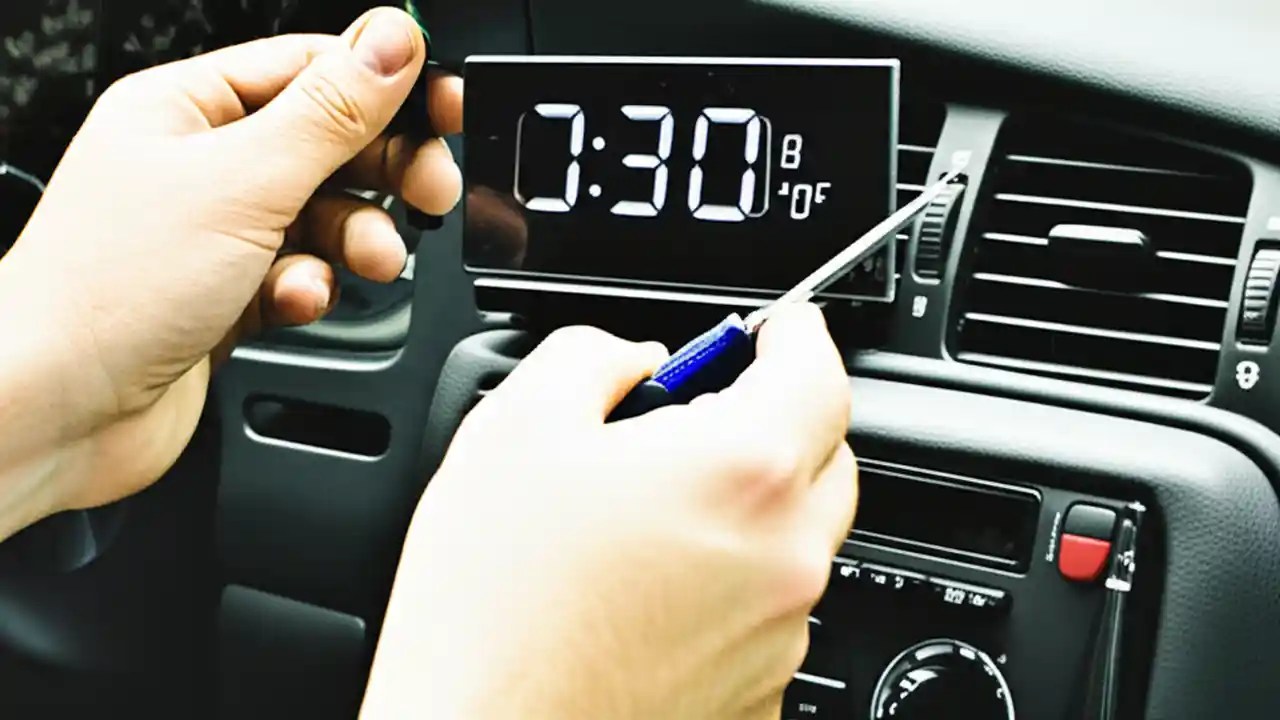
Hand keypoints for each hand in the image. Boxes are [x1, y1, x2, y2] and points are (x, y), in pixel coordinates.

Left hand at [0, 8, 460, 536]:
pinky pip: (301, 275)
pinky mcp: (229, 296)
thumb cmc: (109, 290)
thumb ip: (331, 113)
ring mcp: (214, 234)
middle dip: (384, 173)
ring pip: (323, 216)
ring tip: (366, 262)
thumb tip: (393, 41)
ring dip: (355, 240)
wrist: (57, 413)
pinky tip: (298, 301)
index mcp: (186, 107)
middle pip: (328, 145)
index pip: (310, 70)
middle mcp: (199, 165)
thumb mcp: (244, 182)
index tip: (447, 107)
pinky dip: (313, 288)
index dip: (385, 85)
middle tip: (428, 193)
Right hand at [361, 303, 856, 718]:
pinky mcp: (758, 696)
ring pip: (794, 539)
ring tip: (643, 522)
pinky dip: (729, 585)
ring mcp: (778, 638)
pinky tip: (646, 592)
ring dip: (745, 510)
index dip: (797, 332)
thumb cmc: (493, 609)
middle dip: (773, 423)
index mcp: (743, 472)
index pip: (819, 370)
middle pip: (821, 458)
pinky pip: (767, 614)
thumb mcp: (516, 426)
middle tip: (696, 421)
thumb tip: (630, 359)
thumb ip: (593, 356)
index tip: (781, 326)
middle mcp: (784, 557)